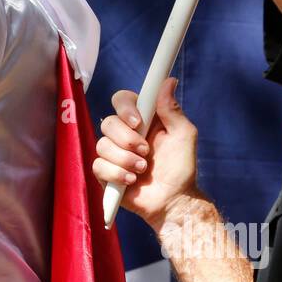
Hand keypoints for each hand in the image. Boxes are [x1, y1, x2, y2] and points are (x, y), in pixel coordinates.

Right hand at [93, 77, 199, 227]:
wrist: (173, 200)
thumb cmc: (181, 167)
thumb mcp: (184, 135)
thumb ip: (172, 109)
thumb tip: (168, 80)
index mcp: (141, 119)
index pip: (121, 99)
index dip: (125, 108)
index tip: (138, 122)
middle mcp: (124, 133)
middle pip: (108, 122)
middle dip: (127, 140)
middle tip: (146, 153)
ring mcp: (113, 153)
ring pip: (102, 145)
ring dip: (125, 160)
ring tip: (142, 171)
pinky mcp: (105, 172)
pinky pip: (98, 166)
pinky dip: (116, 174)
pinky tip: (131, 181)